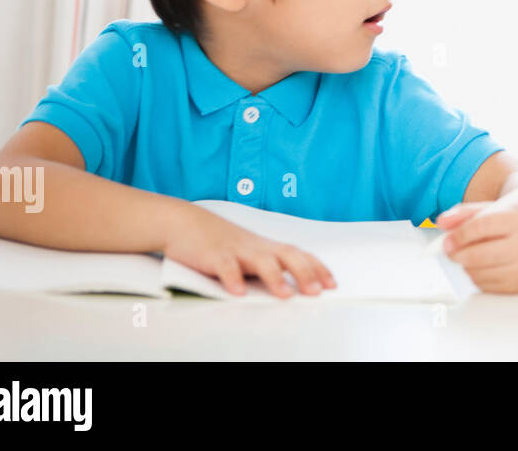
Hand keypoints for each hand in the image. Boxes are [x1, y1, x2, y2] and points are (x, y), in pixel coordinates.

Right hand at [162, 204, 335, 298]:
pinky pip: (225, 267)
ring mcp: (236, 249)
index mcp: (266, 246)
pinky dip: (233, 279)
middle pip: (287, 255)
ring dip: (274, 278)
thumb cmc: (220, 241)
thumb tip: (292, 284)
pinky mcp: (213, 255)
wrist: (184, 222)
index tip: (333, 284)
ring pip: (260, 260)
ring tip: (285, 295)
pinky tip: (239, 292)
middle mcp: (256, 246)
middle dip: (305, 273)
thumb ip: (268, 264)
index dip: (317, 268)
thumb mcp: (248, 251)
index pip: (299, 254)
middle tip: (317, 292)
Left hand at [435, 184, 517, 293]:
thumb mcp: (498, 208)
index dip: (459, 234)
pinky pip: (485, 285)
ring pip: (478, 273)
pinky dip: (477, 276)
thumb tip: (441, 222)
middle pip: (476, 255)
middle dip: (456, 253)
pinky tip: (482, 265)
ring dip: (466, 265)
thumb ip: (467, 212)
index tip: (447, 238)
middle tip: (449, 249)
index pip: (481, 227)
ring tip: (469, 254)